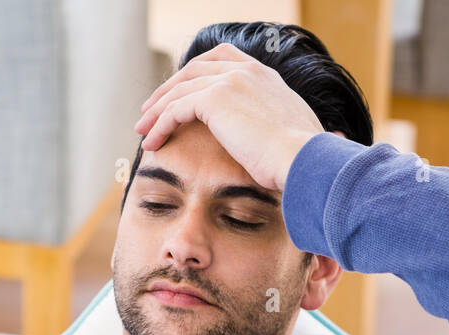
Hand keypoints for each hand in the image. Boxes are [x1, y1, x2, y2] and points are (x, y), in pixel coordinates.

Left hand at [134, 42, 326, 193]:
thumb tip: (277, 144)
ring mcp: (230, 81)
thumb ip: (277, 128)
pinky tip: (151, 143)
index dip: (196, 73)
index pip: (223, 59)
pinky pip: (175, 109)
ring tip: (143, 130)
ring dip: (157, 110)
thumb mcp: (292, 134)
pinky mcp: (214, 99)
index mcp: (265, 75)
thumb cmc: (302, 160)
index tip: (182, 93)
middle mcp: (246, 71)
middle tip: (151, 110)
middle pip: (194, 70)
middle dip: (169, 89)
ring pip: (180, 90)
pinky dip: (159, 124)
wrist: (305, 160)